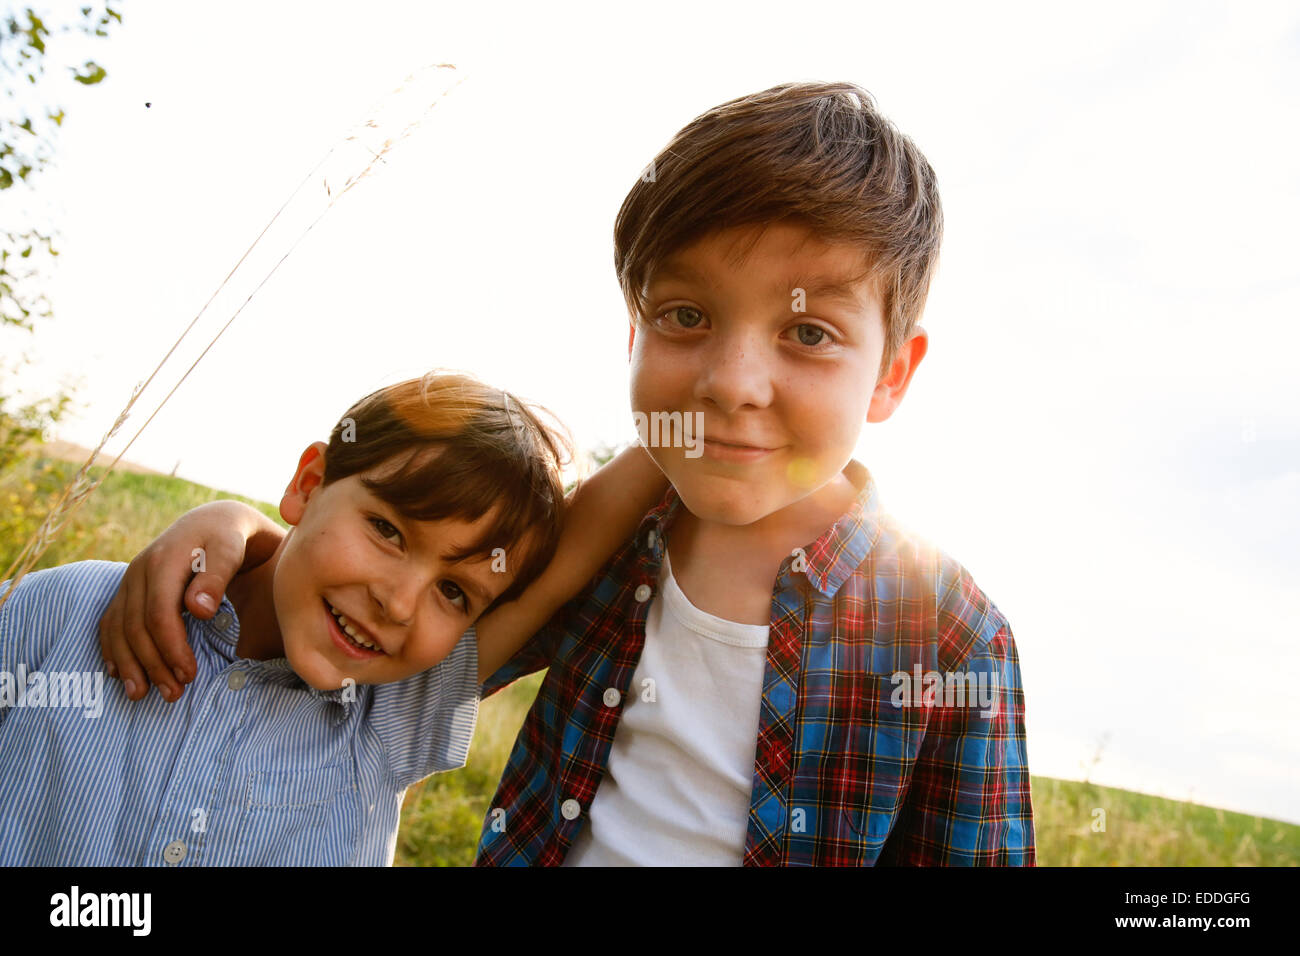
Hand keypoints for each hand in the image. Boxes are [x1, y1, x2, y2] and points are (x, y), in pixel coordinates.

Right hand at [97, 500, 285, 700]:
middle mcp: (139, 569)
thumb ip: (217, 577)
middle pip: (135, 626)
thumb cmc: (232, 537)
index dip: (171, 648)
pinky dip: (111, 649)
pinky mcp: (129, 588)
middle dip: (152, 664)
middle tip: (174, 695)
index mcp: (164, 560)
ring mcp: (130, 579)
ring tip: (142, 695)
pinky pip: (110, 622)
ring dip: (129, 664)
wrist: (215, 520)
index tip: (190, 675)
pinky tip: (118, 673)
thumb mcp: (232, 548)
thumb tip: (197, 610)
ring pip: (118, 628)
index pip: (158, 613)